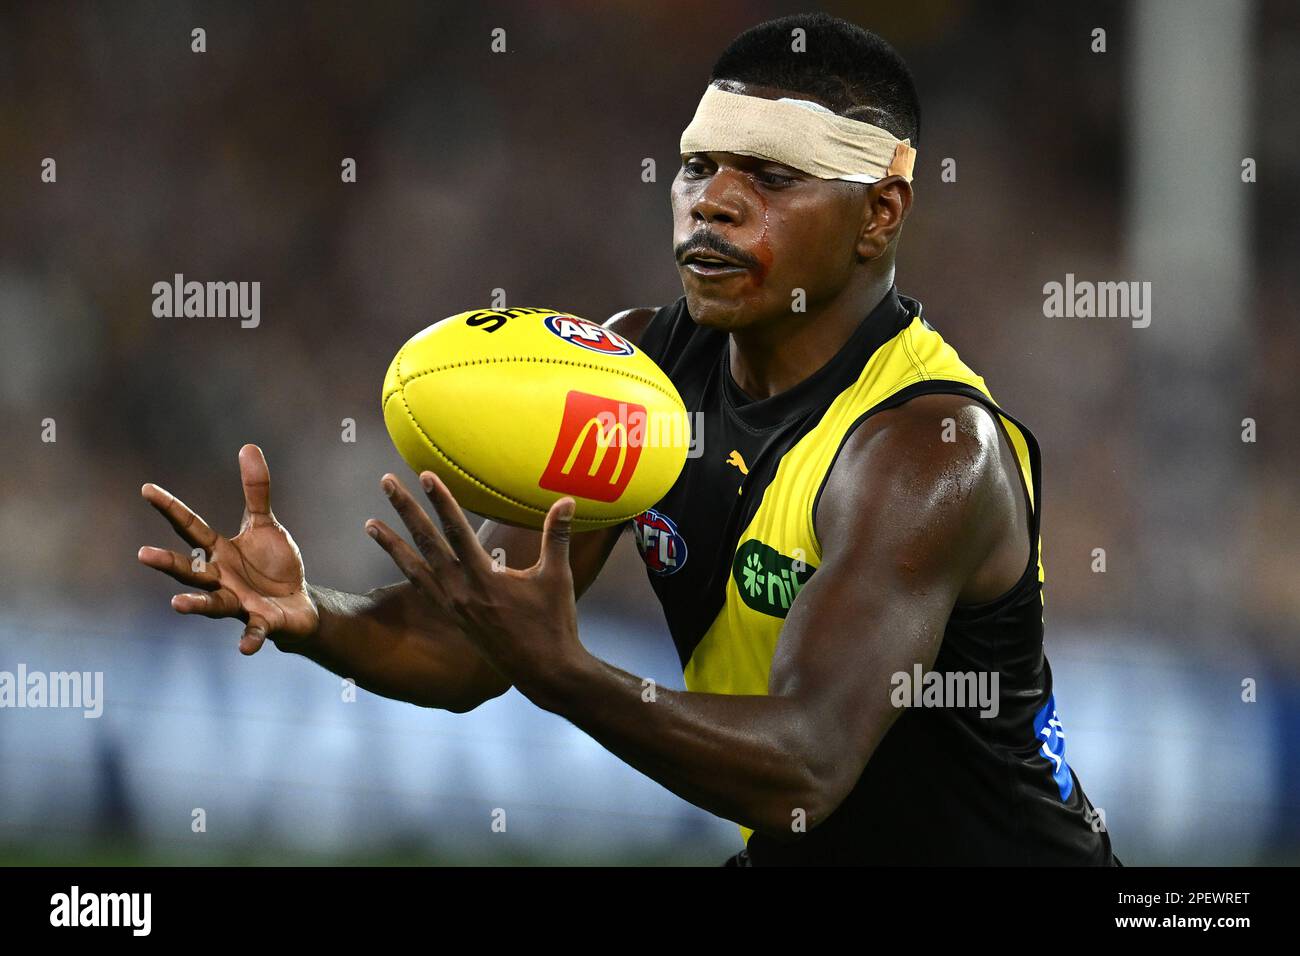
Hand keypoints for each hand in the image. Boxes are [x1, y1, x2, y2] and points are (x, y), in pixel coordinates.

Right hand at [137, 444, 318, 654]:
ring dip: (196, 605)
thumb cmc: (273, 566)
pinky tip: (245, 648)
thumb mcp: (265, 525)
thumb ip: (256, 491)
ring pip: (212, 604)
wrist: (297, 603)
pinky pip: (254, 632)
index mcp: (219, 552)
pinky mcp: (262, 622)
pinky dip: (250, 639)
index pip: (190, 527)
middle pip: (190, 570)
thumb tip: (248, 446)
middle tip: (142, 554)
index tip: (146, 488)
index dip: (170, 508)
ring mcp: (238, 602)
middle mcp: (221, 578)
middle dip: (168, 564)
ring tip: (176, 605)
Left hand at [364, 470, 587, 701]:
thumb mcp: (558, 577)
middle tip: (386, 482)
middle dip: (406, 510)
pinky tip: (399, 560)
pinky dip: (408, 571)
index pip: (456, 531)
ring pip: (414, 568)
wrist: (544, 671)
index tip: (424, 475)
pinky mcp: (454, 618)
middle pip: (426, 543)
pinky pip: (423, 589)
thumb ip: (558, 536)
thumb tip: (567, 500)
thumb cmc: (554, 623)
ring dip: (391, 544)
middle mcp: (461, 592)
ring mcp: (453, 606)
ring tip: (369, 523)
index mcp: (485, 579)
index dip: (441, 501)